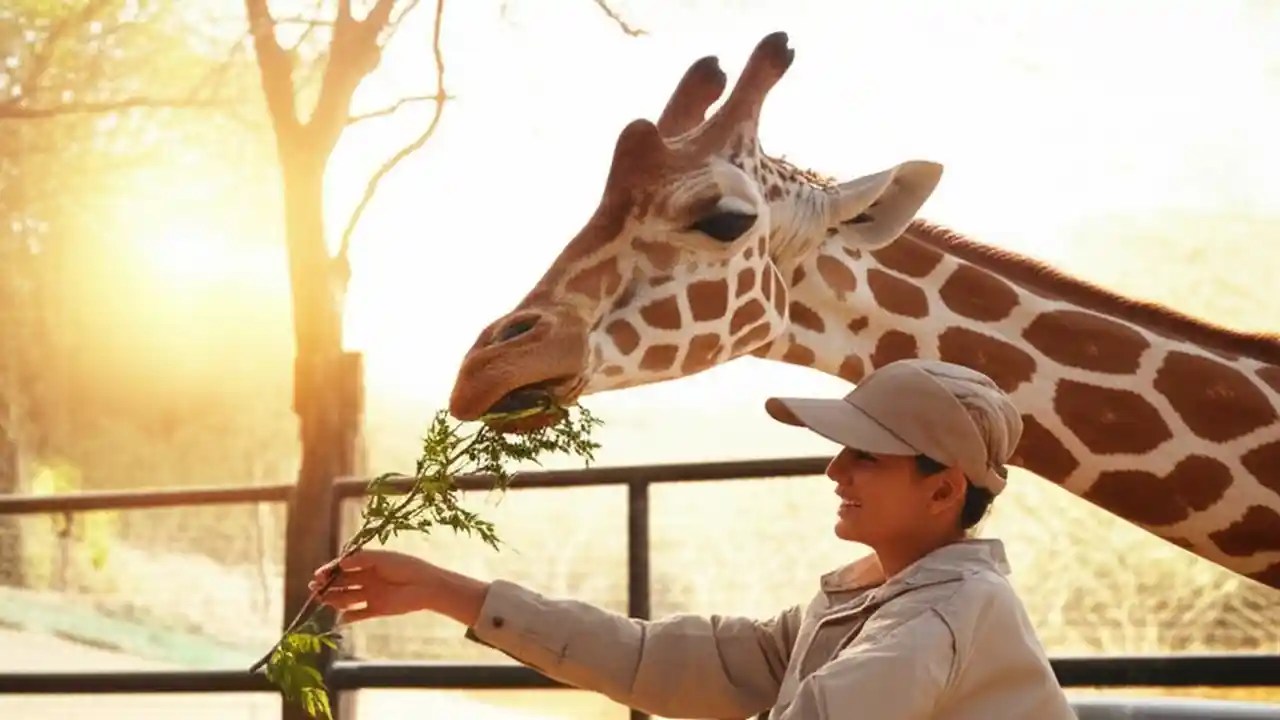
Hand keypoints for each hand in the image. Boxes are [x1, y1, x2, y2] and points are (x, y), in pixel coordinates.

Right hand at [309, 549, 438, 623]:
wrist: (426, 586)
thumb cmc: (406, 566)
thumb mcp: (382, 558)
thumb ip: (361, 559)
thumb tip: (340, 562)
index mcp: (368, 564)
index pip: (344, 567)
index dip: (330, 571)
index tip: (318, 575)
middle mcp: (367, 579)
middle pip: (342, 583)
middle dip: (327, 586)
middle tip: (314, 589)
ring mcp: (371, 595)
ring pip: (347, 598)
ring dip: (334, 599)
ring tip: (323, 600)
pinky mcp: (376, 609)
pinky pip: (358, 614)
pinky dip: (348, 617)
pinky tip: (340, 617)